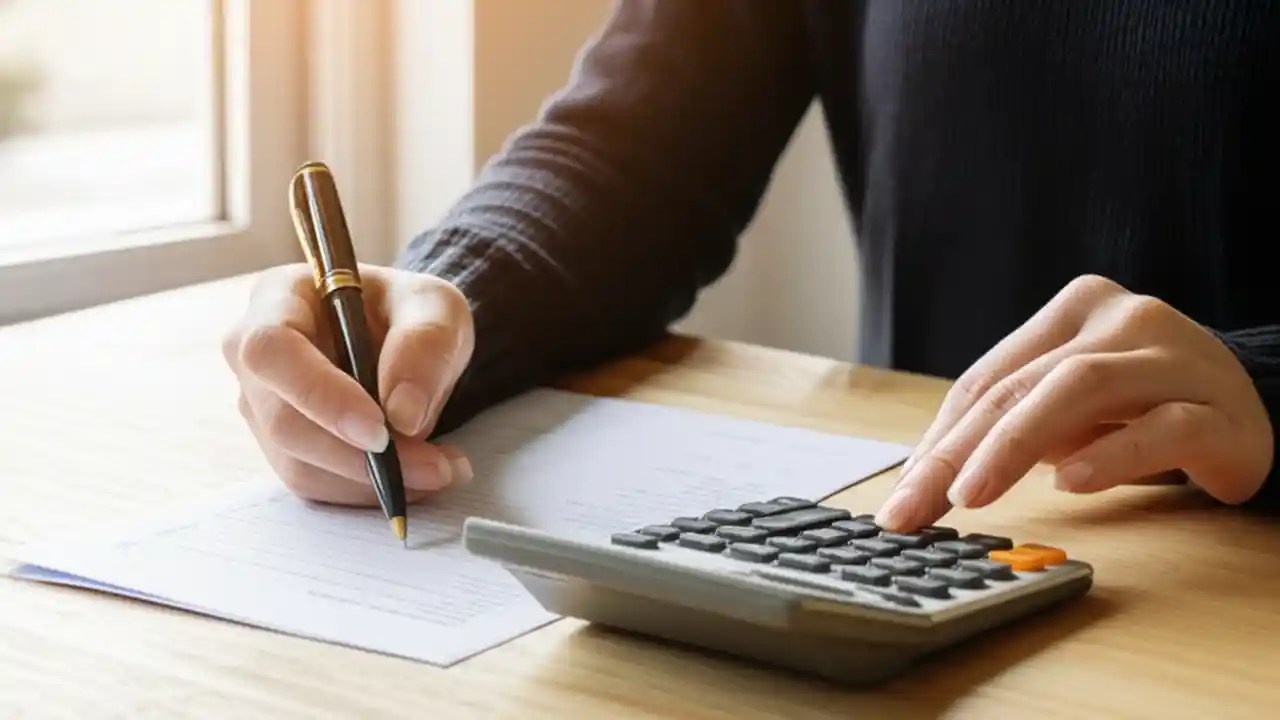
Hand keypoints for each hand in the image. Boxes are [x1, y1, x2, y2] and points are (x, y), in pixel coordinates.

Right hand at [222, 263, 474, 505]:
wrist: (407, 339)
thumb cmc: (409, 311)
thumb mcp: (435, 307)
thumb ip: (424, 345)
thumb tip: (402, 414)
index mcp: (278, 298)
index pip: (272, 349)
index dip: (320, 394)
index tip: (379, 429)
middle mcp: (254, 355)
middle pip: (283, 420)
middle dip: (359, 455)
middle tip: (434, 466)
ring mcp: (262, 406)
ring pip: (300, 463)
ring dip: (371, 481)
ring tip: (440, 469)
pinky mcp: (283, 446)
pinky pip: (316, 482)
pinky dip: (367, 490)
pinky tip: (416, 476)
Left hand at [875, 274, 1272, 531]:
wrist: (1252, 406)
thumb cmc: (1139, 408)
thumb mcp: (1065, 412)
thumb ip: (1003, 428)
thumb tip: (921, 483)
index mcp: (1073, 311)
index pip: (988, 379)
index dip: (937, 441)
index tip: (900, 500)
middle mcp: (1122, 319)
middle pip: (1021, 384)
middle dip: (959, 451)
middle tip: (920, 506)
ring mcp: (1174, 356)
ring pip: (1080, 389)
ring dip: (1016, 445)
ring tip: (973, 494)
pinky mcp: (1220, 407)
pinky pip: (1161, 426)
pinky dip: (1112, 454)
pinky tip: (1072, 483)